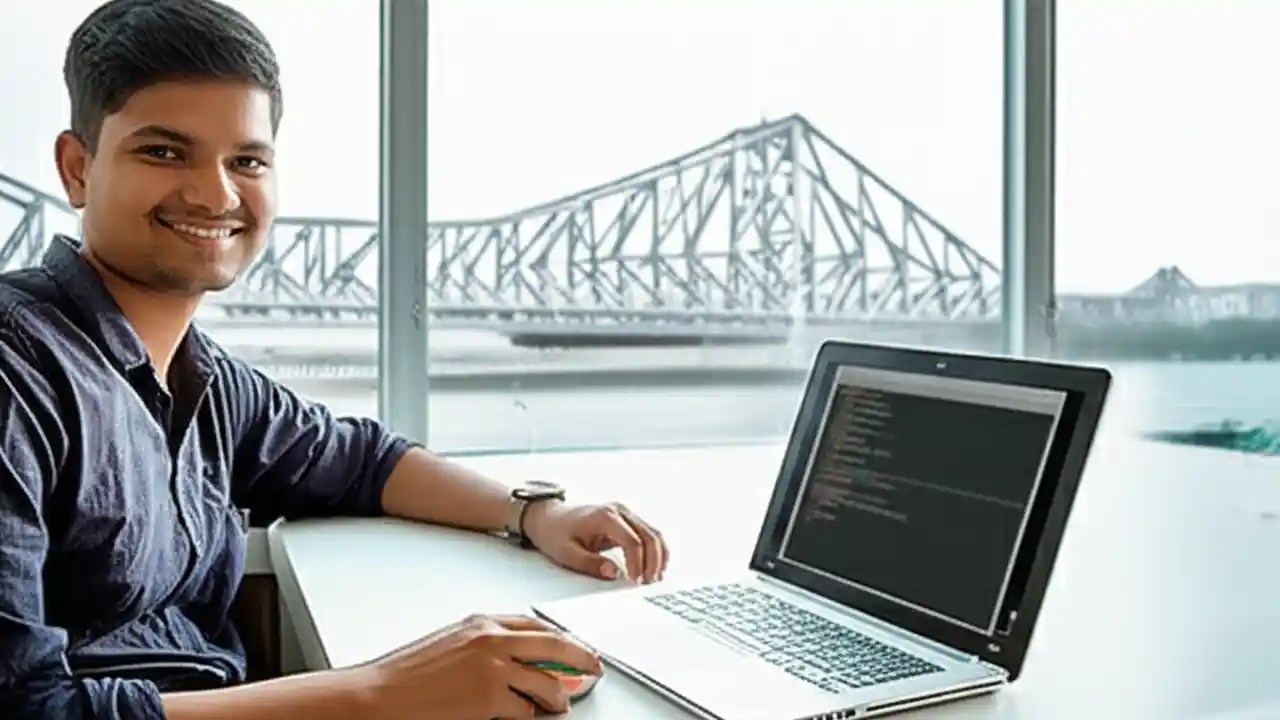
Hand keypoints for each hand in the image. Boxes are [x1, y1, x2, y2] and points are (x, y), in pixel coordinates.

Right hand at [352, 613, 600, 719]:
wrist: (381, 695)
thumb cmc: (407, 675)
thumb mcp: (450, 644)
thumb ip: (483, 645)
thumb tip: (515, 658)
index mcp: (481, 622)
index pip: (534, 625)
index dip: (560, 637)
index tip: (574, 646)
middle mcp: (492, 638)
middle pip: (554, 644)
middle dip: (580, 657)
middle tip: (593, 668)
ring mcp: (493, 666)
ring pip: (545, 681)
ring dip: (557, 696)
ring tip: (559, 705)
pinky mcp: (491, 696)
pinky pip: (525, 708)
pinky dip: (530, 714)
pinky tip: (529, 716)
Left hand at [523, 501, 668, 583]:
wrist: (550, 517)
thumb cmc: (556, 534)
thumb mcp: (566, 553)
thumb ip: (590, 564)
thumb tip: (614, 573)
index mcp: (604, 517)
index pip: (632, 541)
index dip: (637, 563)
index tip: (635, 582)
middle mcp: (619, 510)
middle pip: (649, 535)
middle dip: (653, 562)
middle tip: (649, 584)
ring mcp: (625, 513)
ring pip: (653, 533)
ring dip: (659, 556)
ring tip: (655, 579)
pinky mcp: (628, 520)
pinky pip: (649, 534)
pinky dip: (656, 551)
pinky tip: (655, 568)